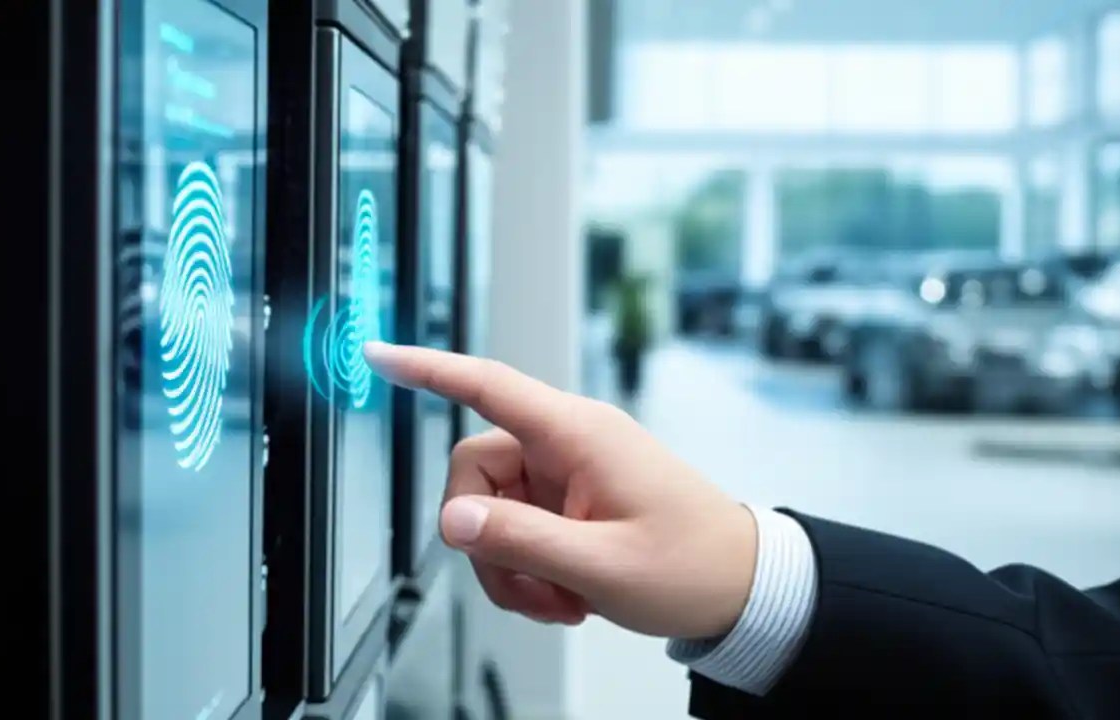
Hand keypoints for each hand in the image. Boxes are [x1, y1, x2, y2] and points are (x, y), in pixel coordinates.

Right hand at [364, 342, 756, 639]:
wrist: (739, 587)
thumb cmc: (691, 565)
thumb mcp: (601, 566)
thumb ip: (521, 542)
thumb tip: (452, 522)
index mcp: (577, 434)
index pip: (487, 386)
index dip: (428, 369)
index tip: (380, 355)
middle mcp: (566, 443)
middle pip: (474, 473)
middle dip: (487, 540)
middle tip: (530, 590)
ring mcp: (566, 472)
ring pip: (491, 510)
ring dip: (511, 566)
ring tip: (560, 600)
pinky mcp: (569, 500)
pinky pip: (516, 528)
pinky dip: (528, 570)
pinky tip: (566, 596)